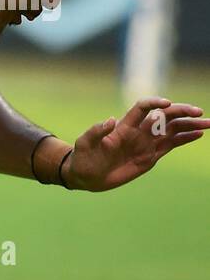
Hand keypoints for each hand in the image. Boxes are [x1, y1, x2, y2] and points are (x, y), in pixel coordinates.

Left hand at [66, 97, 207, 190]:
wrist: (86, 176)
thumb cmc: (83, 157)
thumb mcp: (84, 144)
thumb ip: (95, 131)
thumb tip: (110, 120)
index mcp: (124, 126)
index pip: (142, 108)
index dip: (154, 104)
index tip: (167, 104)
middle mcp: (138, 132)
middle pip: (164, 117)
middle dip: (181, 112)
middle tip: (198, 112)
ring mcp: (146, 143)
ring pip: (172, 130)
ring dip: (190, 125)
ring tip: (208, 123)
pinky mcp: (151, 156)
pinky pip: (171, 145)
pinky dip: (185, 138)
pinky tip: (199, 133)